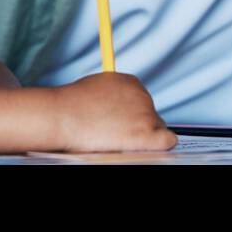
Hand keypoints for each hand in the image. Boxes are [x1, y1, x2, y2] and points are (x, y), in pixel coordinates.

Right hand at [51, 72, 177, 152]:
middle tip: (122, 136)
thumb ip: (114, 96)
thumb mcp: (97, 88)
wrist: (65, 115)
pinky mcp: (146, 134)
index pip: (143, 101)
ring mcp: (146, 114)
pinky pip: (167, 141)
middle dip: (139, 127)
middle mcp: (143, 95)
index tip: (125, 124)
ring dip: (145, 137)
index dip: (134, 115)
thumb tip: (118, 109)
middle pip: (152, 116)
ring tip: (124, 143)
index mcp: (132, 82)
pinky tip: (148, 149)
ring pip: (158, 130)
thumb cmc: (73, 104)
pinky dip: (161, 145)